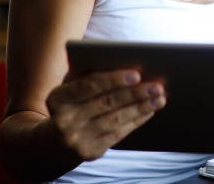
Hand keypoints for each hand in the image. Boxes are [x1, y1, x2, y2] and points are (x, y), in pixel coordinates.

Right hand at [45, 69, 165, 160]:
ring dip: (140, 108)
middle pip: (106, 103)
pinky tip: (149, 110)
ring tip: (159, 97)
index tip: (137, 74)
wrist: (55, 141)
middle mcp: (63, 120)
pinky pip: (118, 134)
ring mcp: (75, 139)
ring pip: (115, 120)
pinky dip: (136, 121)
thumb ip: (89, 74)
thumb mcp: (71, 87)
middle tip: (157, 86)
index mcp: (57, 98)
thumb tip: (124, 61)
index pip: (88, 85)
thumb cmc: (72, 103)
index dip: (113, 80)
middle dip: (134, 94)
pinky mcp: (89, 153)